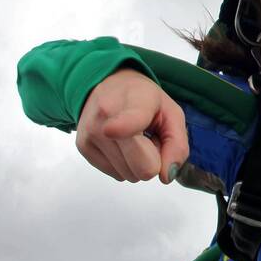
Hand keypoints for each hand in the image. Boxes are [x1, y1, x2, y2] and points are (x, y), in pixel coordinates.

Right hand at [75, 68, 188, 183]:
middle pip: (142, 169)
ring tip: (133, 138)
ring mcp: (91, 136)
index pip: (126, 124)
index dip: (124, 129)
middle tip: (147, 138)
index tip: (111, 130)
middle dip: (151, 160)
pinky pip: (116, 175)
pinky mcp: (83, 148)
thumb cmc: (143, 99)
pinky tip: (121, 144)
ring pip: (129, 175)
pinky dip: (124, 163)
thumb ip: (177, 145)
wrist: (106, 85)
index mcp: (133, 103)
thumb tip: (166, 176)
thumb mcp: (172, 113)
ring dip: (137, 161)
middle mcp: (105, 120)